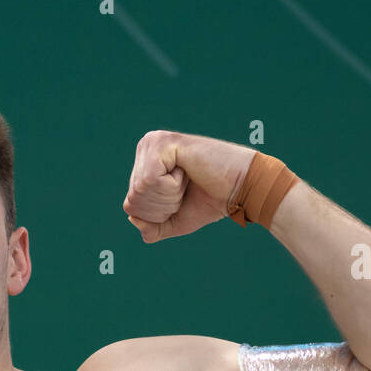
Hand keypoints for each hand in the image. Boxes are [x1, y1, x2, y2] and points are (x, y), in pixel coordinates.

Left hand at [121, 131, 256, 241]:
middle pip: (132, 199)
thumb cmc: (210, 201)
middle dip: (162, 207)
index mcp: (144, 163)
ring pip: (140, 191)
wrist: (240, 189)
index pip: (131, 205)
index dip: (157, 214)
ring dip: (168, 197)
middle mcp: (145, 147)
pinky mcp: (163, 143)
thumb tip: (132, 218)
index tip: (181, 198)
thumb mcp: (174, 221)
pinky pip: (149, 181)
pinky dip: (171, 188)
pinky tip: (187, 173)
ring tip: (188, 180)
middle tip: (186, 189)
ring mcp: (153, 142)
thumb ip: (150, 227)